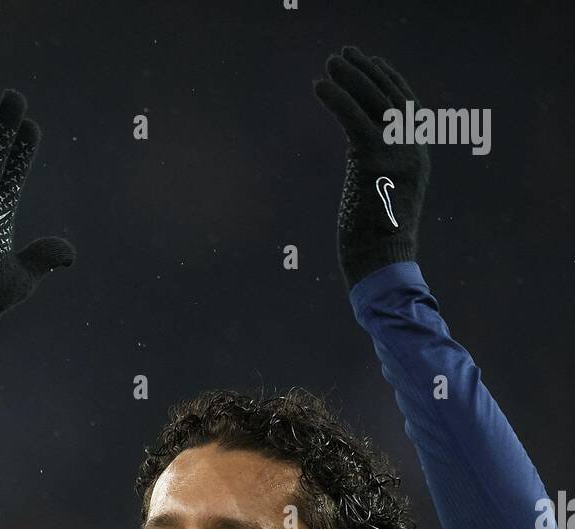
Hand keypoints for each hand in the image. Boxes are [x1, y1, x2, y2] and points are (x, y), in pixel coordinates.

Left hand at [314, 46, 429, 289]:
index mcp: (418, 158)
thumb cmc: (377, 245)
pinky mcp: (373, 161)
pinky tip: (319, 85)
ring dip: (349, 77)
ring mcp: (395, 154)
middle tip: (344, 53)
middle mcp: (411, 150)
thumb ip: (380, 172)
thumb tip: (363, 164)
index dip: (389, 80)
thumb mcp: (384, 200)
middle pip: (389, 97)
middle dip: (366, 71)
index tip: (372, 62)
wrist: (382, 265)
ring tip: (330, 62)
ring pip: (372, 102)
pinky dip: (336, 99)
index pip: (407, 107)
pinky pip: (353, 119)